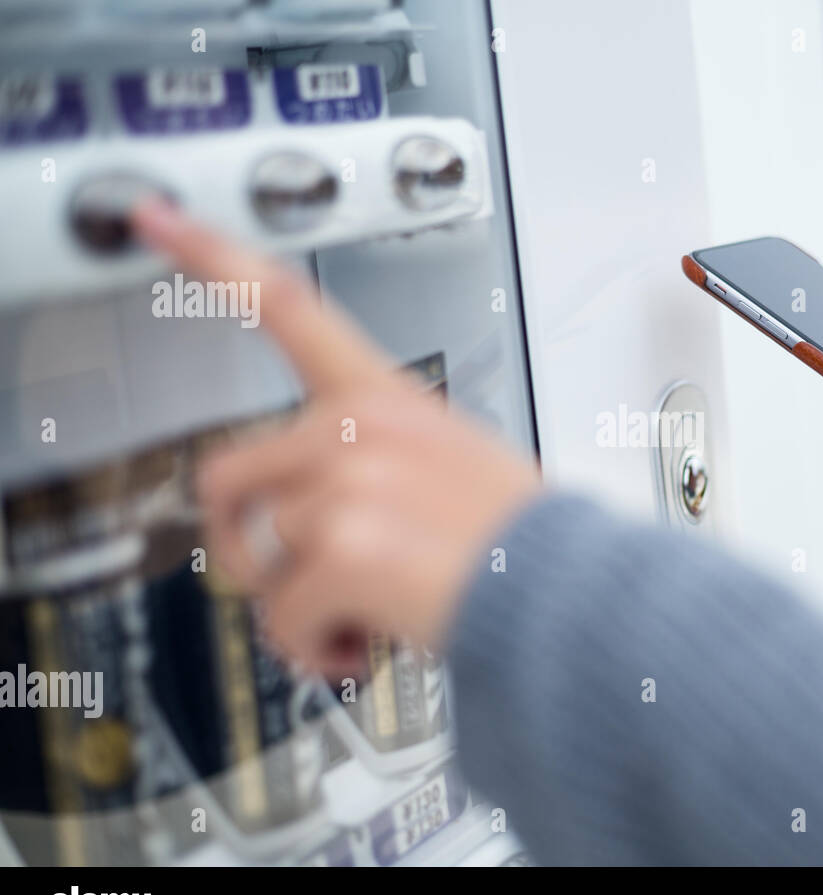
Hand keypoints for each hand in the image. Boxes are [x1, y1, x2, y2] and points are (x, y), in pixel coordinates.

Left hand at [130, 198, 540, 678]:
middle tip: (295, 583)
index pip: (287, 303)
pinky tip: (362, 643)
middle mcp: (356, 427)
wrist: (567, 593)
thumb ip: (368, 468)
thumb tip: (304, 523)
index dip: (211, 253)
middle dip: (246, 548)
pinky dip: (314, 648)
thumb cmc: (517, 539)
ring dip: (294, 608)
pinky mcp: (342, 546)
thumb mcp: (451, 464)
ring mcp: (347, 481)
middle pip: (226, 478)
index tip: (157, 218)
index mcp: (383, 397)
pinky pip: (281, 617)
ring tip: (358, 617)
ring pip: (254, 559)